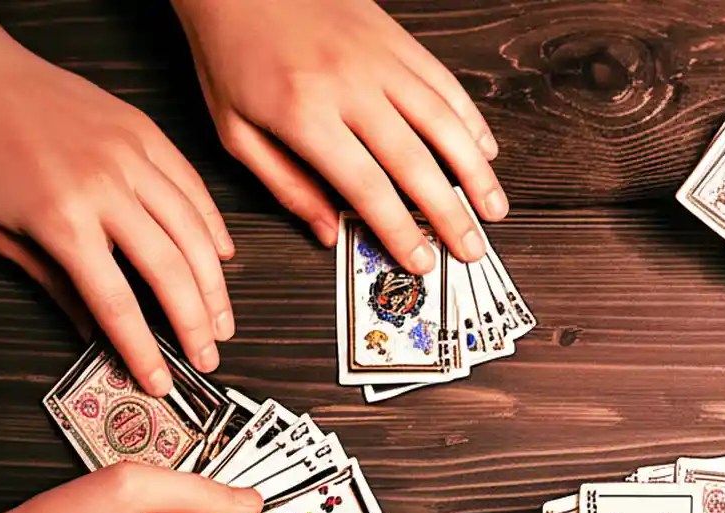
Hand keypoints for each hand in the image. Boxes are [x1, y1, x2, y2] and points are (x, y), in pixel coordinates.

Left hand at [0, 2, 232, 394]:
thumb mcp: (0, 234)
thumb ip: (54, 286)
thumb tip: (94, 334)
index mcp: (62, 221)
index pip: (117, 303)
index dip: (144, 350)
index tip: (161, 380)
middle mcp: (105, 189)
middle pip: (170, 271)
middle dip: (196, 323)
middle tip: (210, 356)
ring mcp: (132, 157)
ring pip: (193, 232)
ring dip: (216, 284)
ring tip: (223, 319)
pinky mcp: (147, 134)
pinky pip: (194, 188)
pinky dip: (213, 227)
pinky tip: (222, 257)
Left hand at [171, 0, 505, 273]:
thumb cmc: (231, 53)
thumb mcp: (236, 130)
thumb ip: (285, 185)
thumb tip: (329, 233)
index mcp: (305, 114)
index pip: (367, 187)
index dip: (400, 230)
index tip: (422, 261)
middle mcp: (350, 86)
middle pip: (415, 162)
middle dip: (450, 214)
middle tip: (471, 250)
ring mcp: (379, 59)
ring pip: (443, 121)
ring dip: (475, 171)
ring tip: (494, 207)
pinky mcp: (396, 39)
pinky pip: (444, 82)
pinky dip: (470, 119)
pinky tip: (484, 150)